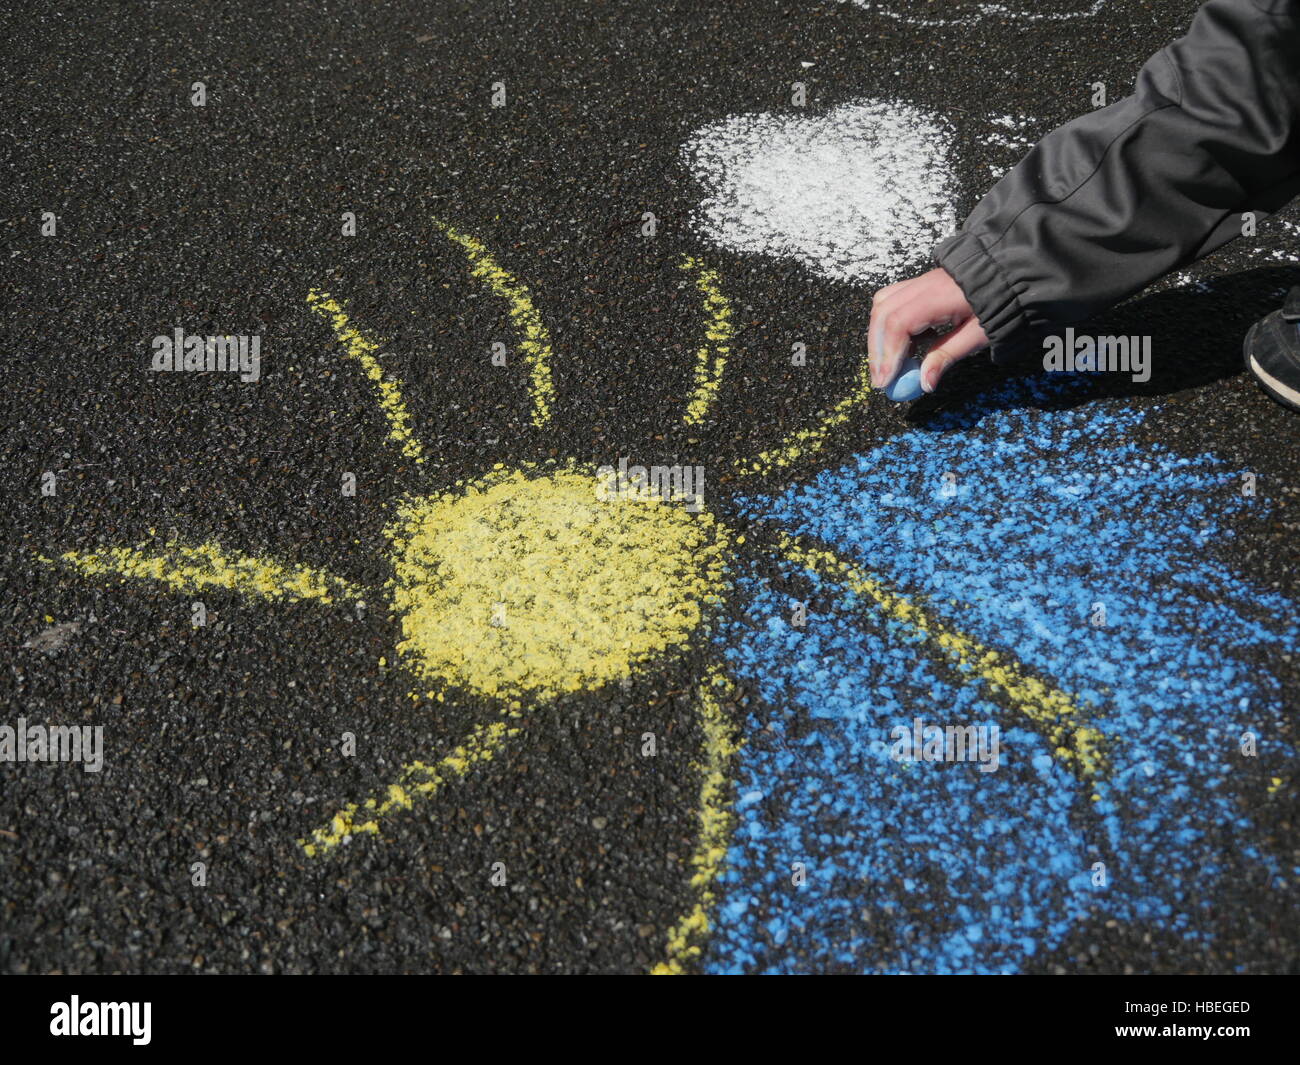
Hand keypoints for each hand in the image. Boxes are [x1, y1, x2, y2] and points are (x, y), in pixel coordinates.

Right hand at [868, 268, 990, 393]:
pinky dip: (888, 323)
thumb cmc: (1000, 304)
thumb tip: (924, 384)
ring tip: (889, 363)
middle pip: (882, 314)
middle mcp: (922, 285)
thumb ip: (947, 356)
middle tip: (881, 379)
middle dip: (877, 350)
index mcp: (938, 296)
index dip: (888, 354)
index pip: (899, 324)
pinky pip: (892, 300)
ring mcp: (919, 281)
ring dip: (879, 336)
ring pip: (882, 304)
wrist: (1011, 272)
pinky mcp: (920, 283)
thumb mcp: (978, 335)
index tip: (886, 381)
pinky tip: (904, 343)